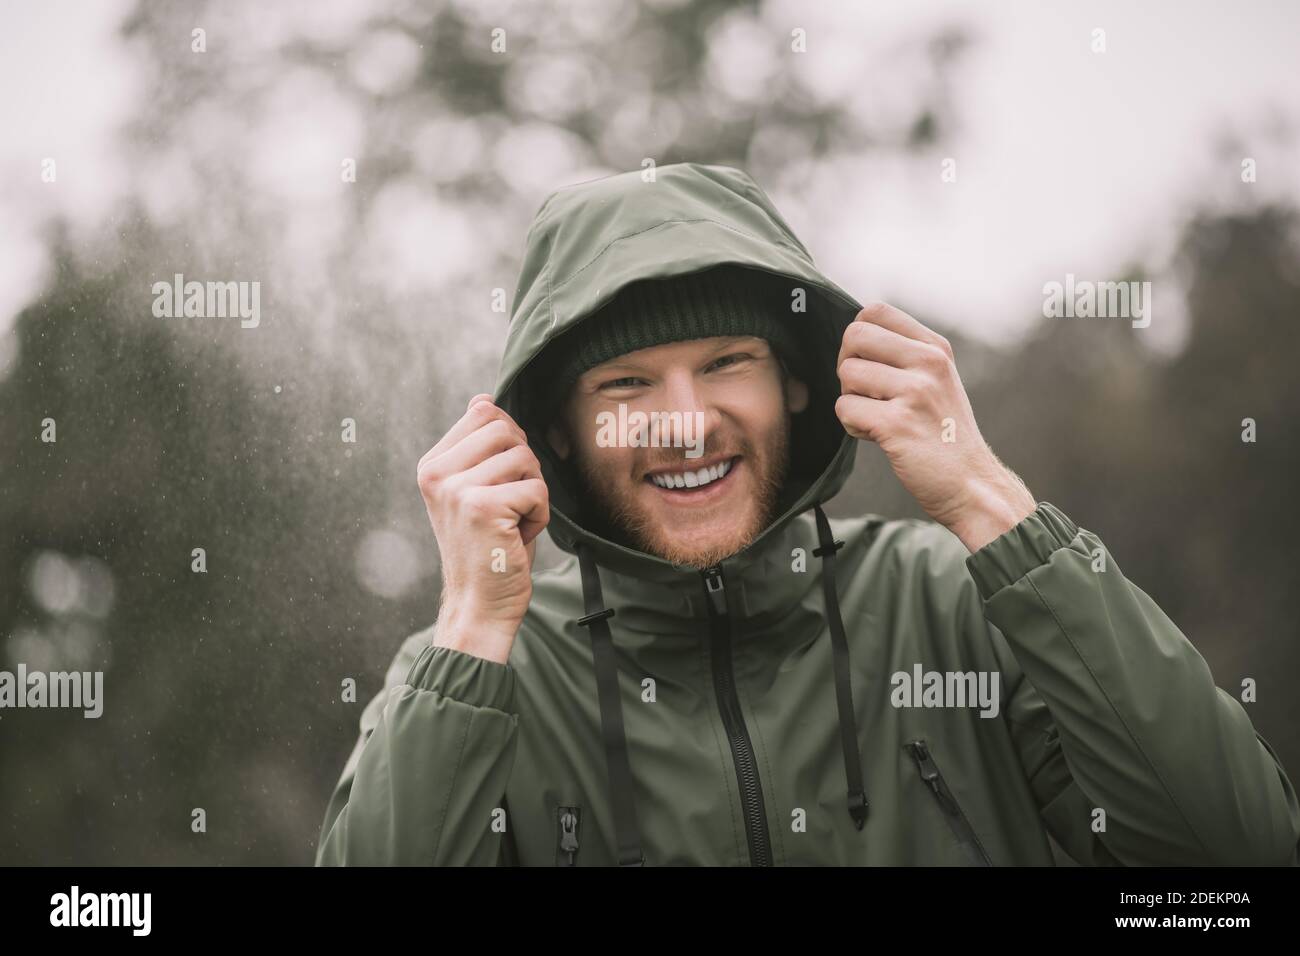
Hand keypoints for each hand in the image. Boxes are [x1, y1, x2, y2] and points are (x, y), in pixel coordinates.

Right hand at [417, 393, 549, 662]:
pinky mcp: (481, 507)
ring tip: (512, 523)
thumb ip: (480, 447)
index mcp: (433, 465)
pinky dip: (539, 516)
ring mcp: (456, 489)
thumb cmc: (488, 548)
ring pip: (526, 459)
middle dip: (525, 467)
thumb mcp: (478, 490)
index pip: (485, 413)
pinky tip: (517, 538)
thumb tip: (483, 399)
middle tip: (511, 505)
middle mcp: (437, 473)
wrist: (479, 605)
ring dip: (533, 493)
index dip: (511, 443)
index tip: (501, 482)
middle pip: (507, 430)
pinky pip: (537, 490)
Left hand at [835, 302, 1035, 552]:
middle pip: (854, 336)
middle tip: (865, 393)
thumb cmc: (944, 435)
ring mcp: (914, 391)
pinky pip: (845, 408)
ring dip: (850, 400)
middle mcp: (928, 363)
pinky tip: (877, 437)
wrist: (971, 483)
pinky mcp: (897, 423)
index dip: (859, 339)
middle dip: (848, 365)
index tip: (870, 366)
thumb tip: (852, 338)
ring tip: (876, 418)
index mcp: (935, 348)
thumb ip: (903, 356)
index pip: (874, 311)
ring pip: (846, 374)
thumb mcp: (936, 381)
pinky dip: (852, 426)